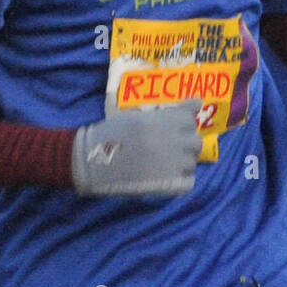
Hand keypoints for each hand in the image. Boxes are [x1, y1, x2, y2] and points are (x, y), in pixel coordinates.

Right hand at [71, 101, 203, 195]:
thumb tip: (189, 102)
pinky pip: (188, 182)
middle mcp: (172, 140)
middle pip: (195, 141)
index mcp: (162, 120)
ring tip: (165, 164)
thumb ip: (158, 112)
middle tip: (171, 147)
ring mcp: (172, 163)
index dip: (184, 121)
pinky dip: (181, 181)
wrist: (90, 160)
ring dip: (182, 162)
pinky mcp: (167, 183)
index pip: (189, 117)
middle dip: (186, 143)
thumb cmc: (108, 134)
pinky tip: (168, 178)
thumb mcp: (131, 115)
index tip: (180, 125)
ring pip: (192, 162)